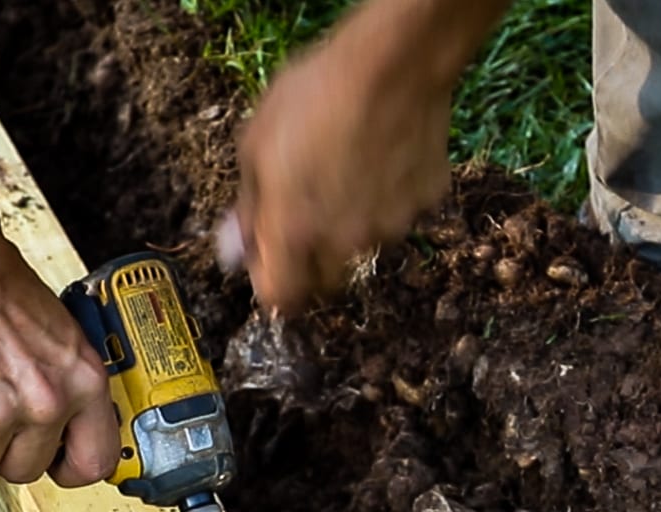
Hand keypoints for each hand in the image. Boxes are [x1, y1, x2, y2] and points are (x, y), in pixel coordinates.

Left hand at [225, 24, 453, 311]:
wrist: (393, 62)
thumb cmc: (313, 96)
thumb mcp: (255, 143)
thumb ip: (247, 208)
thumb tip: (234, 253)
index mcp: (294, 233)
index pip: (280, 300)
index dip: (272, 285)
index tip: (269, 260)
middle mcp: (344, 244)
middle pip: (325, 282)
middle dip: (312, 259)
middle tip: (308, 212)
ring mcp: (391, 228)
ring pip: (365, 247)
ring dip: (352, 227)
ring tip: (350, 172)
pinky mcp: (425, 204)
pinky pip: (400, 214)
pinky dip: (389, 199)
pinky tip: (383, 158)